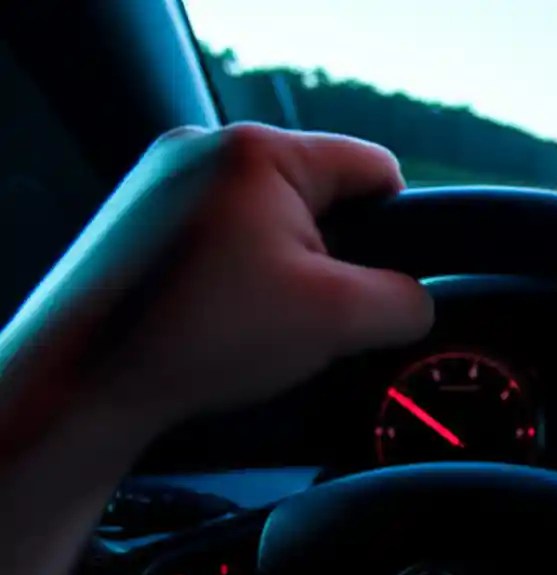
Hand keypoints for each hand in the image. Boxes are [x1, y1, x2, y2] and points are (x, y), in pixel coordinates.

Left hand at [0, 123, 430, 574]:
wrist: (83, 386)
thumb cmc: (195, 340)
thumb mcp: (337, 321)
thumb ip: (406, 302)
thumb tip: (418, 302)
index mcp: (260, 152)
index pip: (377, 171)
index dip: (396, 232)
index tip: (374, 284)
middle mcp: (208, 149)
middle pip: (322, 198)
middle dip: (327, 259)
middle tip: (305, 315)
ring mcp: (167, 181)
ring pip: (273, 221)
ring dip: (281, 271)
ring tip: (254, 322)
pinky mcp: (143, 219)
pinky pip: (225, 236)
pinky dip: (237, 277)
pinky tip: (223, 320)